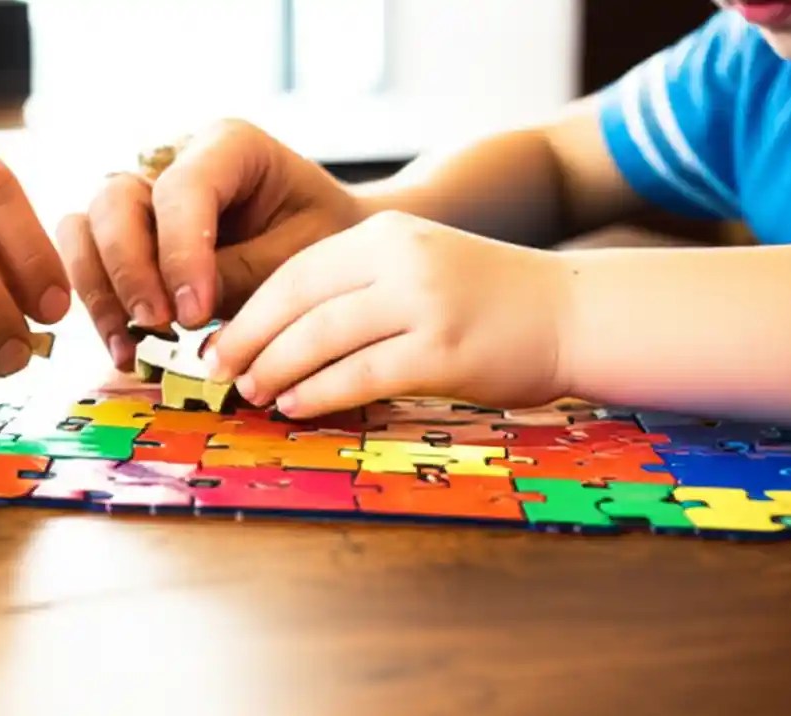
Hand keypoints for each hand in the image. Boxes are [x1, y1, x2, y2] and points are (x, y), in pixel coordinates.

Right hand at [56, 119, 364, 370]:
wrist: (330, 246)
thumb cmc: (323, 239)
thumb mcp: (303, 256)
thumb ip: (245, 274)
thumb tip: (183, 311)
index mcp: (227, 146)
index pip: (182, 189)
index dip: (179, 253)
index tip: (193, 314)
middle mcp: (171, 164)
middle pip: (115, 200)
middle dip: (129, 268)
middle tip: (158, 325)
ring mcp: (141, 199)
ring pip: (84, 228)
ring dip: (99, 291)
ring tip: (129, 349)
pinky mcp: (125, 238)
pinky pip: (86, 260)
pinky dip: (96, 304)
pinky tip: (125, 349)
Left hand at [204, 211, 574, 417]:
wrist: (572, 313)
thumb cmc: (485, 300)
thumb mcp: (417, 267)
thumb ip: (357, 288)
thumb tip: (281, 334)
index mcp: (386, 236)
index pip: (295, 272)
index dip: (250, 310)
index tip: (219, 340)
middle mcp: (400, 260)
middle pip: (298, 302)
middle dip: (249, 340)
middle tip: (220, 371)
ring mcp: (423, 303)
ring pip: (321, 338)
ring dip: (277, 370)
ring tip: (252, 392)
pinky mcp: (443, 350)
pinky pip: (361, 374)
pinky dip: (320, 393)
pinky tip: (296, 406)